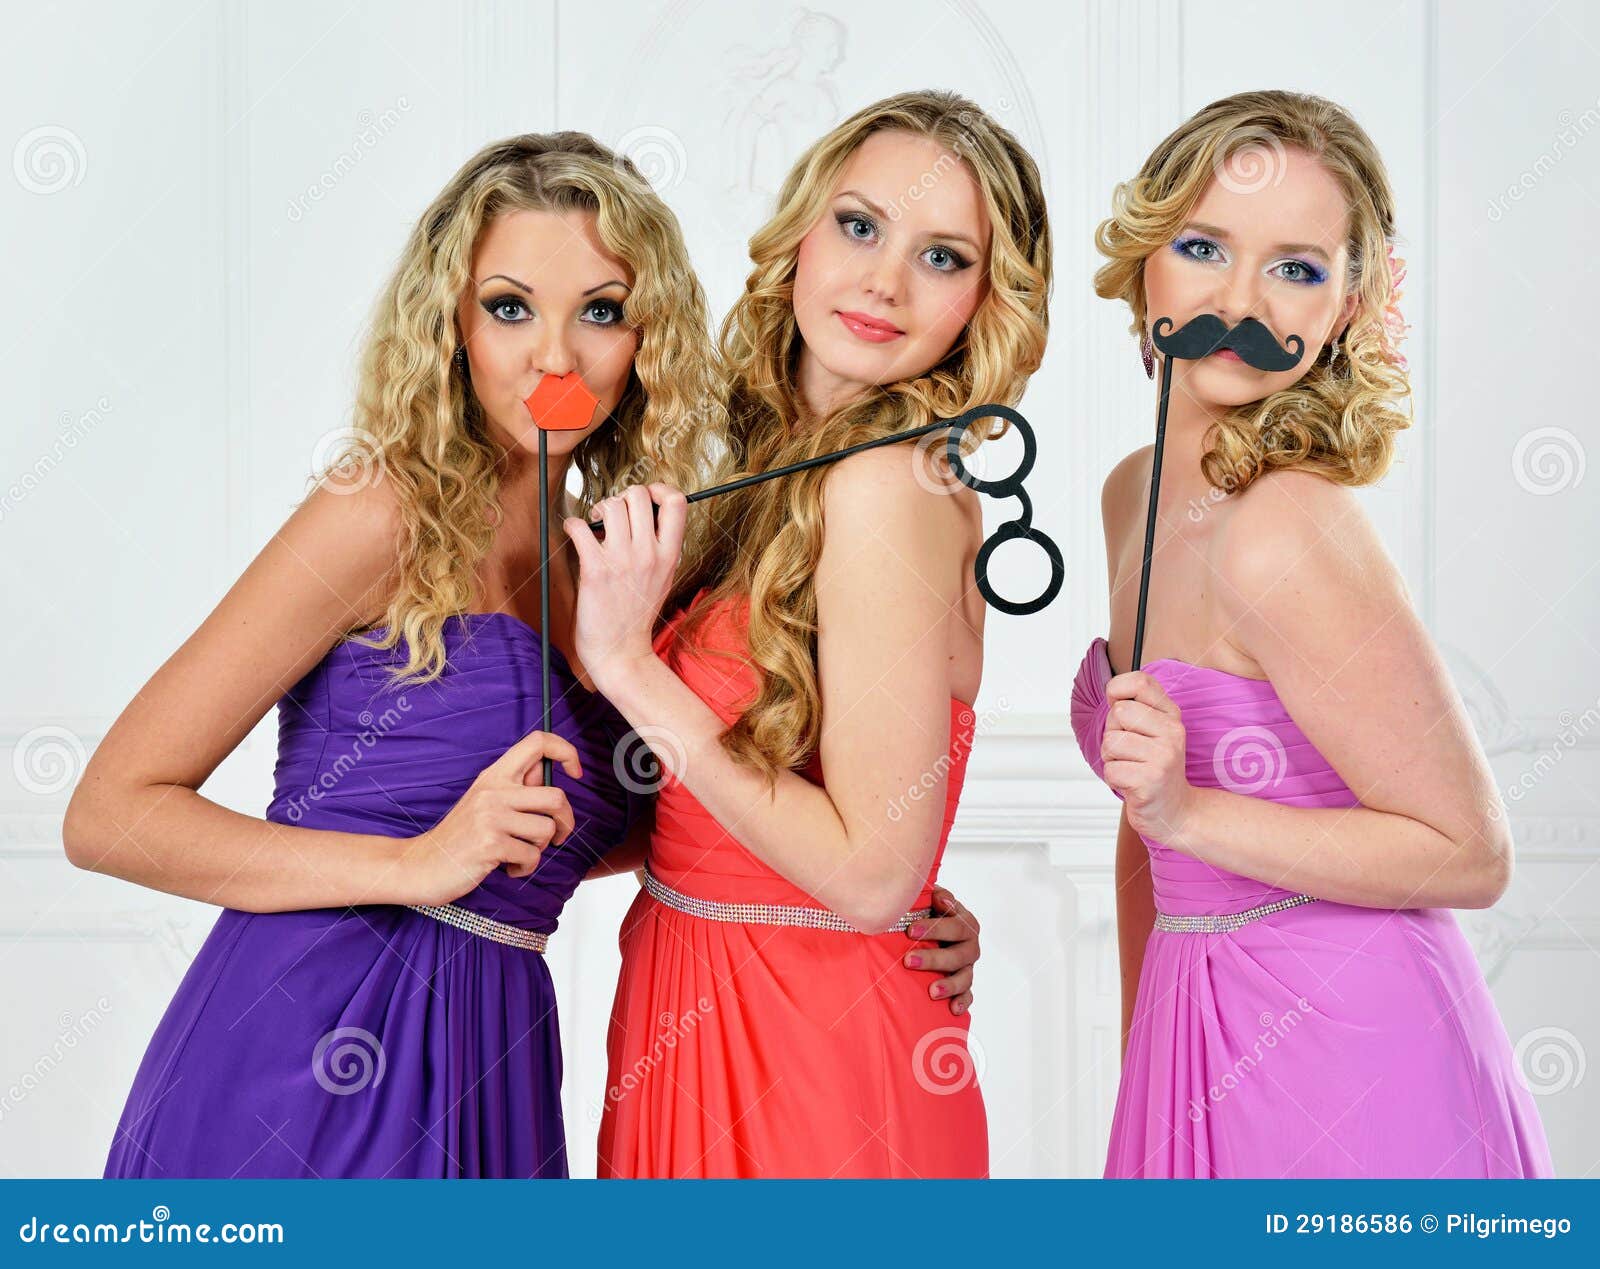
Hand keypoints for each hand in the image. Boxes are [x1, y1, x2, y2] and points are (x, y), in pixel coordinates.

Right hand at [401, 729, 582, 905]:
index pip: (537, 742)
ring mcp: (490, 817)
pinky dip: (525, 868)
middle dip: (566, 821)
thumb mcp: (485, 802)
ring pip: (546, 830)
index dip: (566, 752)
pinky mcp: (490, 844)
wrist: (421, 865)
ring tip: (520, 853)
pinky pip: (531, 856)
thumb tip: (549, 775)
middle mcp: (493, 790)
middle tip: (557, 835)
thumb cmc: (460, 836)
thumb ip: (516, 788)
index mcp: (494, 775)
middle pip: (556, 796)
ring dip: (540, 849)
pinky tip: (508, 867)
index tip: (575, 772)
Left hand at [563, 483, 687, 693]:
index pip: (677, 502)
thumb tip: (647, 513)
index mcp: (670, 555)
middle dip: (622, 496)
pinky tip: (574, 533)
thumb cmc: (637, 615)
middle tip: (613, 513)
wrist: (620, 652)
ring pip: (612, 505)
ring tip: (596, 523)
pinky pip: (580, 527)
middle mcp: (649, 554)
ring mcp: (623, 561)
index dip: (659, 489)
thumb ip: (661, 547)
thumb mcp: (664, 578)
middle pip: (638, 496)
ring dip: (599, 508)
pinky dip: (573, 524)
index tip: (647, 498)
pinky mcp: (595, 570)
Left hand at [902, 886, 980, 1014]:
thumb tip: (939, 897)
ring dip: (950, 984)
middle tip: (908, 960)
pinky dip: (962, 1002)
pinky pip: (967, 996)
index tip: (910, 931)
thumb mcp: (930, 901)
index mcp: (964, 923)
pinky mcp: (963, 985)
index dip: (934, 928)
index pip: (954, 925)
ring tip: (932, 991)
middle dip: (934, 958)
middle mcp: (969, 946)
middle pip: (959, 954)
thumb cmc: (927, 913)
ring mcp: (967, 967)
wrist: (927, 931)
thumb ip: (935, 896)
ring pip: (965, 977)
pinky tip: (952, 1009)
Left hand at [1100, 671, 1193, 846]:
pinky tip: (1131, 783)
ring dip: (1112, 759)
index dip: (1118, 690)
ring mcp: (1163, 756)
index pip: (1140, 682)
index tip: (1118, 707)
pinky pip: (1110, 770)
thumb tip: (1112, 691)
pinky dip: (1114, 779)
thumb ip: (1136, 709)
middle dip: (1113, 733)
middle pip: (1118, 713)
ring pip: (1110, 742)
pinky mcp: (1150, 780)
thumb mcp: (1153, 732)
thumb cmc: (1155, 768)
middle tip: (1130, 751)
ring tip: (1131, 768)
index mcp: (1171, 715)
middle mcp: (1172, 732)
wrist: (1176, 811)